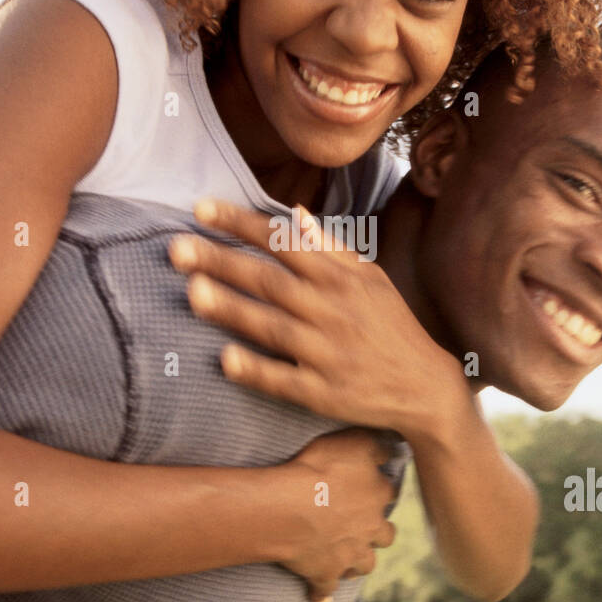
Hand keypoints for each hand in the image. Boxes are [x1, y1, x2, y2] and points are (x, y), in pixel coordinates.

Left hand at [168, 197, 464, 443]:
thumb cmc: (391, 326)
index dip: (241, 224)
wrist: (426, 387)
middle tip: (176, 247)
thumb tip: (295, 213)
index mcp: (340, 279)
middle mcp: (332, 311)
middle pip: (269, 281)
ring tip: (191, 290)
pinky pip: (284, 379)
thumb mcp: (371, 279)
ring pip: (272, 326)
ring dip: (232, 309)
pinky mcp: (323, 393)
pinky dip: (256, 369)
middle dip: (221, 262)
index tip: (200, 208)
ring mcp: (326, 353)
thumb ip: (330, 247)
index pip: (282, 243)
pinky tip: (225, 359)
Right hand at [280, 428, 398, 601]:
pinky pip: (324, 589)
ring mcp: (349, 556)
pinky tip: (318, 598)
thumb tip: (396, 444)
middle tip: (365, 526)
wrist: (287, 510)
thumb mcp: (351, 443)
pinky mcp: (325, 575)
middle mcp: (370, 529)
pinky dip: (321, 594)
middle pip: (385, 535)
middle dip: (379, 532)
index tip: (373, 487)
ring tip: (350, 559)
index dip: (381, 489)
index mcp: (377, 497)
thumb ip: (376, 443)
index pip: (389, 494)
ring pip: (364, 565)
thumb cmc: (318, 470)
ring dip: (359, 562)